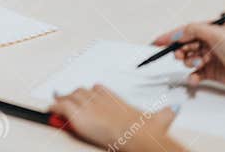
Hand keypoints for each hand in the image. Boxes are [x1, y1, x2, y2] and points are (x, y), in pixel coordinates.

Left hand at [49, 85, 180, 151]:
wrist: (137, 135)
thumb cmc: (145, 129)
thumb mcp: (158, 118)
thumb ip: (165, 113)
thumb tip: (173, 109)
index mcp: (113, 97)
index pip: (97, 88)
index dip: (92, 93)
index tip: (91, 95)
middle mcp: (98, 98)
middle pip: (81, 91)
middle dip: (76, 97)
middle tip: (71, 102)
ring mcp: (86, 104)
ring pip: (69, 97)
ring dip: (63, 102)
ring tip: (57, 106)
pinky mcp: (77, 114)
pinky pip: (60, 107)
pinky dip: (54, 108)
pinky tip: (50, 111)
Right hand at [152, 23, 224, 90]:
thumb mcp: (214, 34)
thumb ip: (192, 30)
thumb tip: (177, 34)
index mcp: (208, 31)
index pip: (183, 32)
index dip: (168, 37)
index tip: (155, 43)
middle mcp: (207, 43)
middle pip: (183, 47)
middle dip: (180, 52)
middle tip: (181, 56)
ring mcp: (209, 58)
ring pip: (188, 61)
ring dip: (189, 64)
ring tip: (199, 65)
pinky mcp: (211, 73)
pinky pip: (194, 74)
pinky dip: (193, 76)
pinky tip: (196, 78)